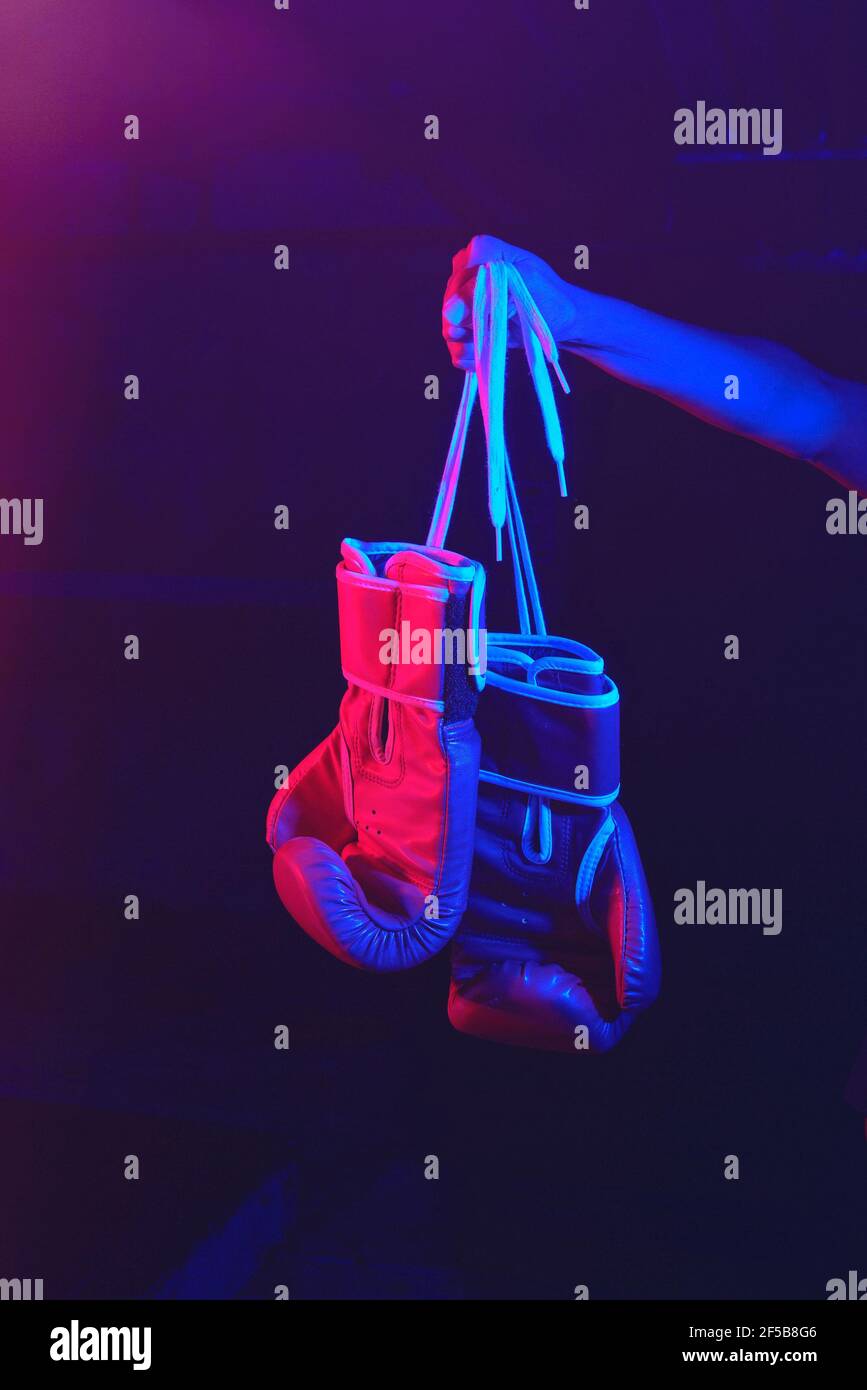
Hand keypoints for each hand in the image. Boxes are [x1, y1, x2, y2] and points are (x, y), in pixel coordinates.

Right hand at [442, 234, 578, 368]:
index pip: (461, 269)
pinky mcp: (465, 332)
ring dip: (474, 342)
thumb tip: (449, 314)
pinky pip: (456, 351)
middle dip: (473, 320)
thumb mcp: (526, 283)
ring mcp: (462, 305)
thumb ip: (488, 291)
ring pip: (449, 329)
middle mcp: (467, 275)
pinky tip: (493, 352)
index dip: (470, 292)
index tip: (492, 306)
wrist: (560, 322)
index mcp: (484, 252)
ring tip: (498, 341)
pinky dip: (474, 358)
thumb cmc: (549, 296)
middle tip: (498, 324)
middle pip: (450, 302)